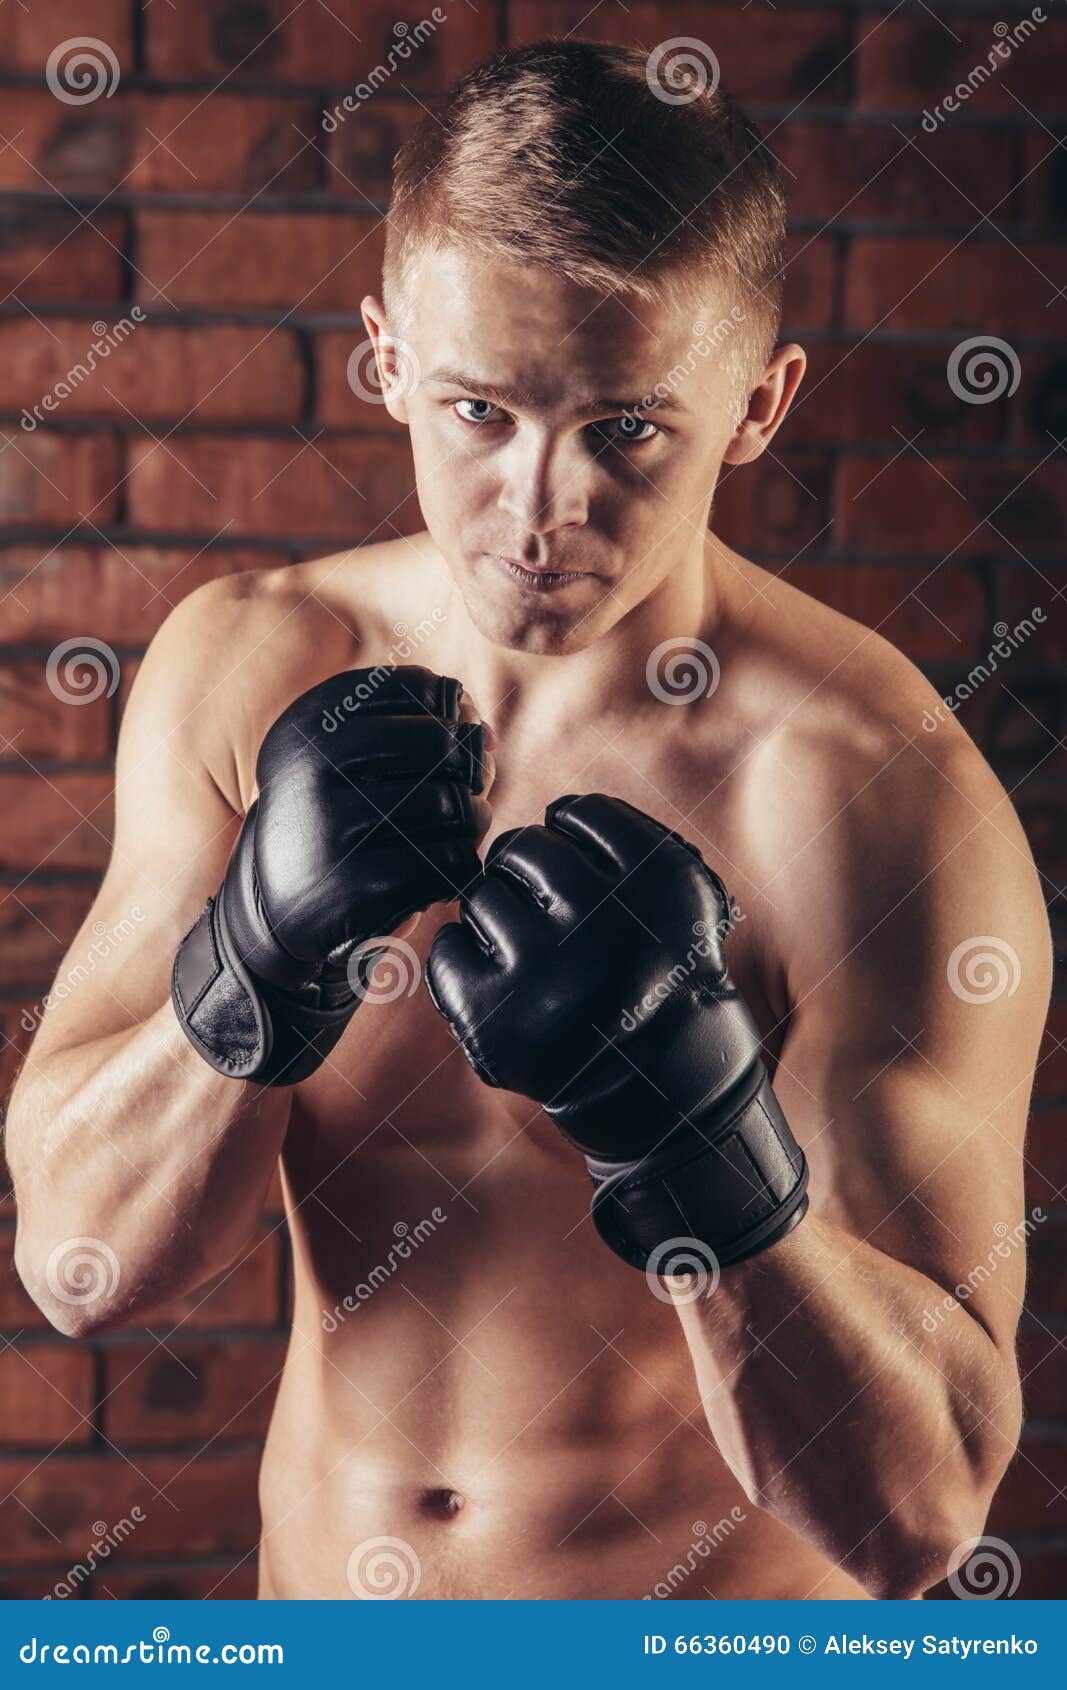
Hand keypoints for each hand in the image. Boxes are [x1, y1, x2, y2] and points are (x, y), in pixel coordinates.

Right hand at [173, 666, 486, 1083]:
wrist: (270, 910)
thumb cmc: (330, 820)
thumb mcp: (339, 759)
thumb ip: (407, 727)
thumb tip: (481, 726)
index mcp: (309, 723)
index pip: (418, 689)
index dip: (453, 711)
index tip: (455, 737)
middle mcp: (313, 767)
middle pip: (441, 745)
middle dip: (472, 766)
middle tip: (473, 790)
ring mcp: (331, 826)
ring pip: (452, 806)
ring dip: (474, 821)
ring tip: (461, 832)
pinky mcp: (353, 886)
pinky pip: (445, 864)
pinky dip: (460, 868)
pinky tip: (446, 871)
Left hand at [426, 793, 807, 1271]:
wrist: (663, 1097)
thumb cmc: (658, 979)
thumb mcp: (679, 899)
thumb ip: (627, 841)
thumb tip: (554, 810)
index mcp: (661, 884)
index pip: (581, 813)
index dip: (576, 837)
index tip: (588, 874)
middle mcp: (605, 923)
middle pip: (524, 850)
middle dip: (527, 876)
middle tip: (550, 916)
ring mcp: (546, 974)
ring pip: (481, 898)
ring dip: (498, 920)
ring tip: (535, 960)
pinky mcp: (497, 1020)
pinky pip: (447, 950)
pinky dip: (464, 962)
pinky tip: (503, 985)